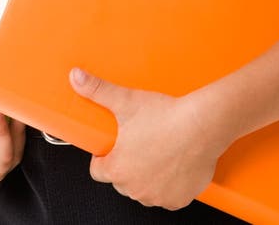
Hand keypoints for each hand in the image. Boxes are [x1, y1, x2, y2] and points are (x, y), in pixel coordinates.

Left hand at [70, 69, 223, 209]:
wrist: (202, 125)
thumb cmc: (166, 117)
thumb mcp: (125, 100)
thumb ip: (97, 90)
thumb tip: (76, 77)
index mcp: (117, 169)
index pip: (98, 171)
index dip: (104, 156)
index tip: (113, 145)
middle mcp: (135, 188)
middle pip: (121, 181)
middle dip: (127, 164)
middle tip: (139, 142)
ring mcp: (158, 197)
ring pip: (144, 189)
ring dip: (146, 176)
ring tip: (156, 149)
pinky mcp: (178, 200)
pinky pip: (167, 196)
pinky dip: (168, 184)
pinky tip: (172, 163)